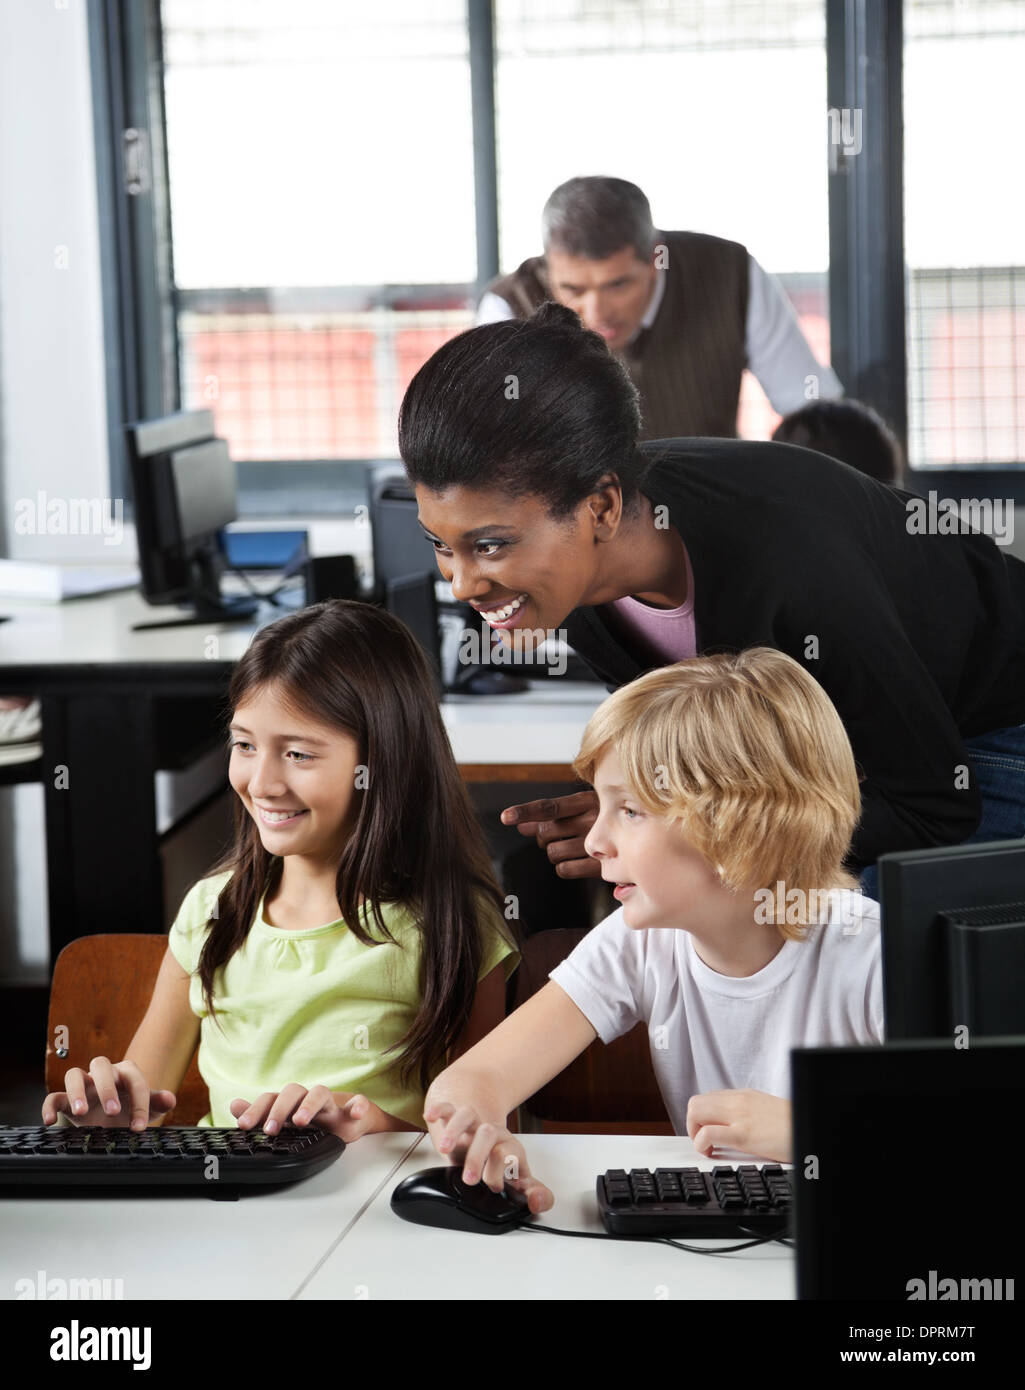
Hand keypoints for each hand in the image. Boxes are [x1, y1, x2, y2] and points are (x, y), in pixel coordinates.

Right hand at [42, 1056, 175, 1129]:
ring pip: (74, 1074)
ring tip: (83, 1113)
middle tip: (113, 1112)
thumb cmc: (129, 1110)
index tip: (139, 1127)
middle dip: (107, 1087)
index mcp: (125, 1073)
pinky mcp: (66, 1100)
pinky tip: (50, 1122)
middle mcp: (103, 1075)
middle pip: (101, 1064)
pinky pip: (53, 1097)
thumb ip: (157, 1102)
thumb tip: (170, 1098)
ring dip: (77, 1091)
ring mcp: (83, 1085)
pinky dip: (49, 1107)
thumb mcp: (146, 1109)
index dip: (138, 1102)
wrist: (110, 1122)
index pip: (133, 1078)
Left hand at [229, 1085, 379, 1141]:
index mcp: (292, 1102)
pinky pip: (360, 1103)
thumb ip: (260, 1113)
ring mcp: (332, 1104)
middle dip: (279, 1109)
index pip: (272, 1098)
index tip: (244, 1125)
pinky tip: (356, 1112)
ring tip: (300, 1121)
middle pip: (293, 1091)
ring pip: (320, 1093)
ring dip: (309, 1105)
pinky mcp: (354, 1111)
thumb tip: (234, 1105)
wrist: (350, 1120)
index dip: (256, 1109)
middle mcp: (309, 1099)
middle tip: (270, 1129)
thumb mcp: (287, 1119)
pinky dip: (359, 1106)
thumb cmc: (315, 1119)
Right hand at [423, 1099, 553, 1213]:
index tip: (492, 1187)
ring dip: (455, 1130)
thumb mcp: (521, 1180)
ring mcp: (473, 1124)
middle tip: (469, 1179)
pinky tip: (430, 1115)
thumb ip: (535, 1194)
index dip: (498, 1173)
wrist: (489, 1142)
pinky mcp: (455, 1119)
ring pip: (467, 1116)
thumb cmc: (503, 1164)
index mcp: (510, 1146)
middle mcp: (492, 1132)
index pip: (507, 1153)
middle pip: (488, 1133)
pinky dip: (439, 1110)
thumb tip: (538, 1202)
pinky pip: (448, 1109)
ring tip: (444, 1148)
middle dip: (477, 1156)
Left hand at [500, 790, 600, 879]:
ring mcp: (599, 843)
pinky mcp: (602, 865)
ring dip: (554, 853)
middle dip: (543, 837)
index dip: (525, 811)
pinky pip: (565, 870)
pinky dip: (564, 868)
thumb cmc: (606, 818)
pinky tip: (576, 861)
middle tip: (556, 836)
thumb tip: (519, 823)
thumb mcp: (581, 809)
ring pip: (553, 853)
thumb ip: (549, 816)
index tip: (505, 817)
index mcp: (587, 800)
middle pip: (546, 833)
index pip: (549, 807)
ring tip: (571, 847)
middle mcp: (594, 819)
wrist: (647, 834)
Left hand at [686, 1089, 791, 1162]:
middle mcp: (738, 1101)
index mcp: (744, 1096)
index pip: (707, 1098)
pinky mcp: (742, 1134)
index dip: (701, 1117)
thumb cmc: (792, 1125)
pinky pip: (708, 1134)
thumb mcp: (767, 1110)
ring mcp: (739, 1115)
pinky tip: (712, 1153)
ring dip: (694, 1132)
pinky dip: (701, 1144)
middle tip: (703, 1140)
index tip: (706, 1131)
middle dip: (692, 1123)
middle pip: (695, 1102)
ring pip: (695, 1112)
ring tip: (707, 1147)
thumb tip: (735, 1122)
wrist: (810, 1126)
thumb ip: (748, 1111)